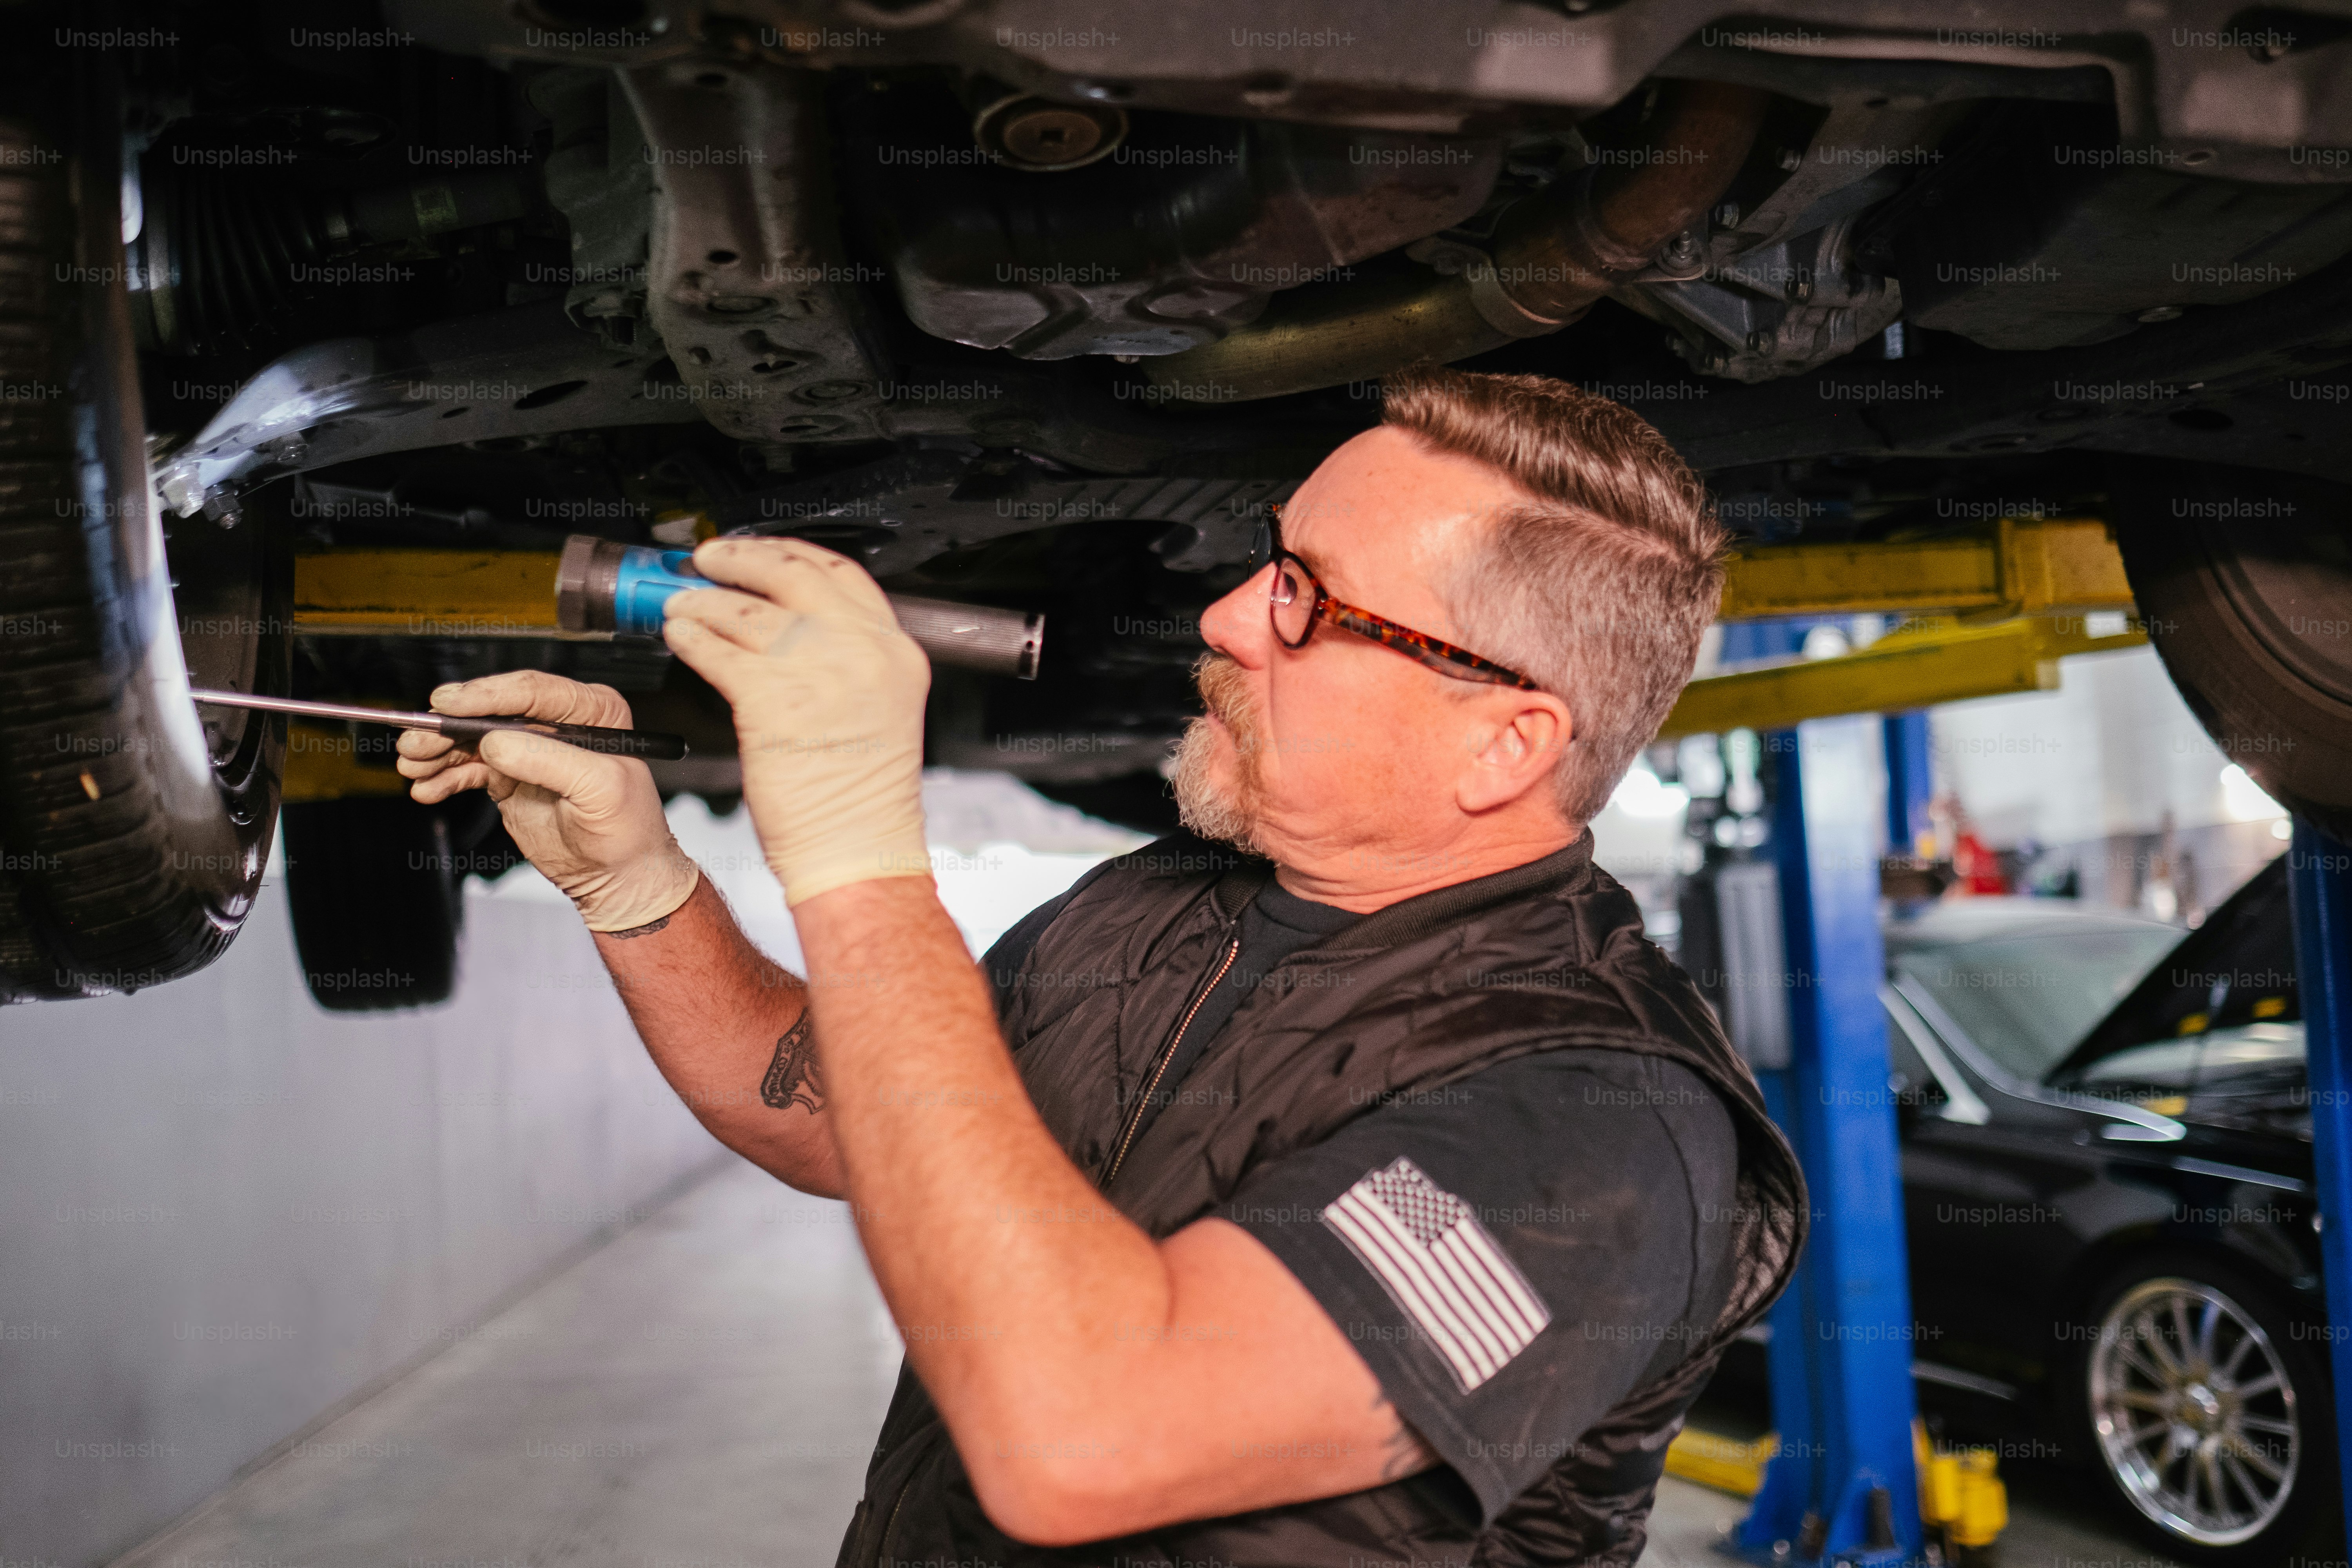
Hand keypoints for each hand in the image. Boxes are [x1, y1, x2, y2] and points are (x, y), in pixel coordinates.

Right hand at [394, 670, 699, 931]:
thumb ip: (550, 762)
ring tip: (414, 766)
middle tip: (418, 738)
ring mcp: (530, 749)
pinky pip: (469, 769)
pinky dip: (444, 778)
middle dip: (450, 726)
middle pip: (493, 712)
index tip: (450, 703)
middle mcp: (557, 725)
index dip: (487, 695)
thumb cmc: (627, 830)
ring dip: (439, 752)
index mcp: (592, 712)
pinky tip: (427, 789)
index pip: (533, 691)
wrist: (618, 875)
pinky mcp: (510, 775)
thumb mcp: (600, 791)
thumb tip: (497, 742)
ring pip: (473, 739)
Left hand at [661, 536, 930, 907]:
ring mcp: (819, 671)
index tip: (759, 551)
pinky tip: (680, 637)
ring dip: (703, 601)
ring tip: (680, 605)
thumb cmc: (862, 798)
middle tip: (708, 559)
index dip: (789, 553)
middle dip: (740, 558)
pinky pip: (719, 650)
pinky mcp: (773, 698)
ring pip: (745, 610)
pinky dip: (691, 637)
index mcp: (895, 652)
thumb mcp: (876, 711)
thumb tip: (791, 628)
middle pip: (792, 575)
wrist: (857, 851)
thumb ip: (848, 662)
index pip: (840, 574)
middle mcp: (863, 652)